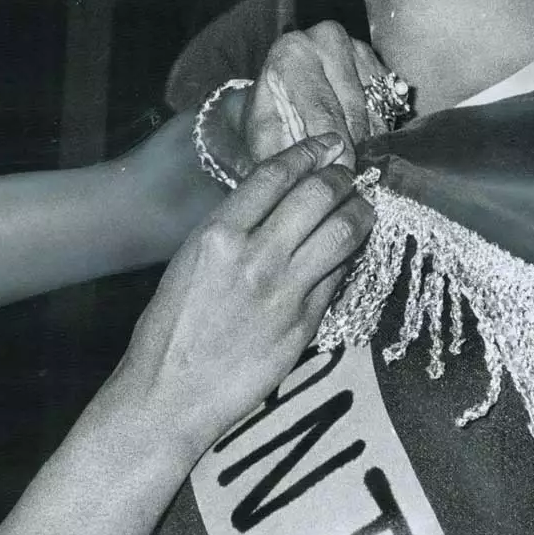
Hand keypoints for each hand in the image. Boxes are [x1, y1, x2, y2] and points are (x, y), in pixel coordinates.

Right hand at [114, 134, 373, 453]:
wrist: (171, 391)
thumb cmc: (171, 325)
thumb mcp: (190, 260)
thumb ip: (232, 229)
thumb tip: (274, 203)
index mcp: (217, 235)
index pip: (275, 175)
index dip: (307, 152)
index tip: (326, 143)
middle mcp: (256, 256)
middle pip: (317, 196)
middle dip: (340, 176)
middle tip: (348, 171)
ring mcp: (285, 291)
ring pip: (342, 233)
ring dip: (359, 212)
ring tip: (362, 206)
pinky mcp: (305, 324)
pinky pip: (339, 276)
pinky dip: (350, 255)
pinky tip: (351, 249)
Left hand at [243, 22, 388, 169]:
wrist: (280, 88)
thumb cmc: (270, 113)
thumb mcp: (264, 132)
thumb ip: (287, 152)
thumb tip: (317, 176)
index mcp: (292, 53)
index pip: (324, 112)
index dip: (336, 151)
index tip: (344, 176)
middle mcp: (327, 40)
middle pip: (353, 111)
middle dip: (353, 149)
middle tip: (350, 177)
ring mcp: (357, 46)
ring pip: (375, 109)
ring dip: (368, 141)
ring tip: (355, 162)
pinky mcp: (376, 59)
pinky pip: (388, 104)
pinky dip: (378, 129)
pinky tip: (363, 143)